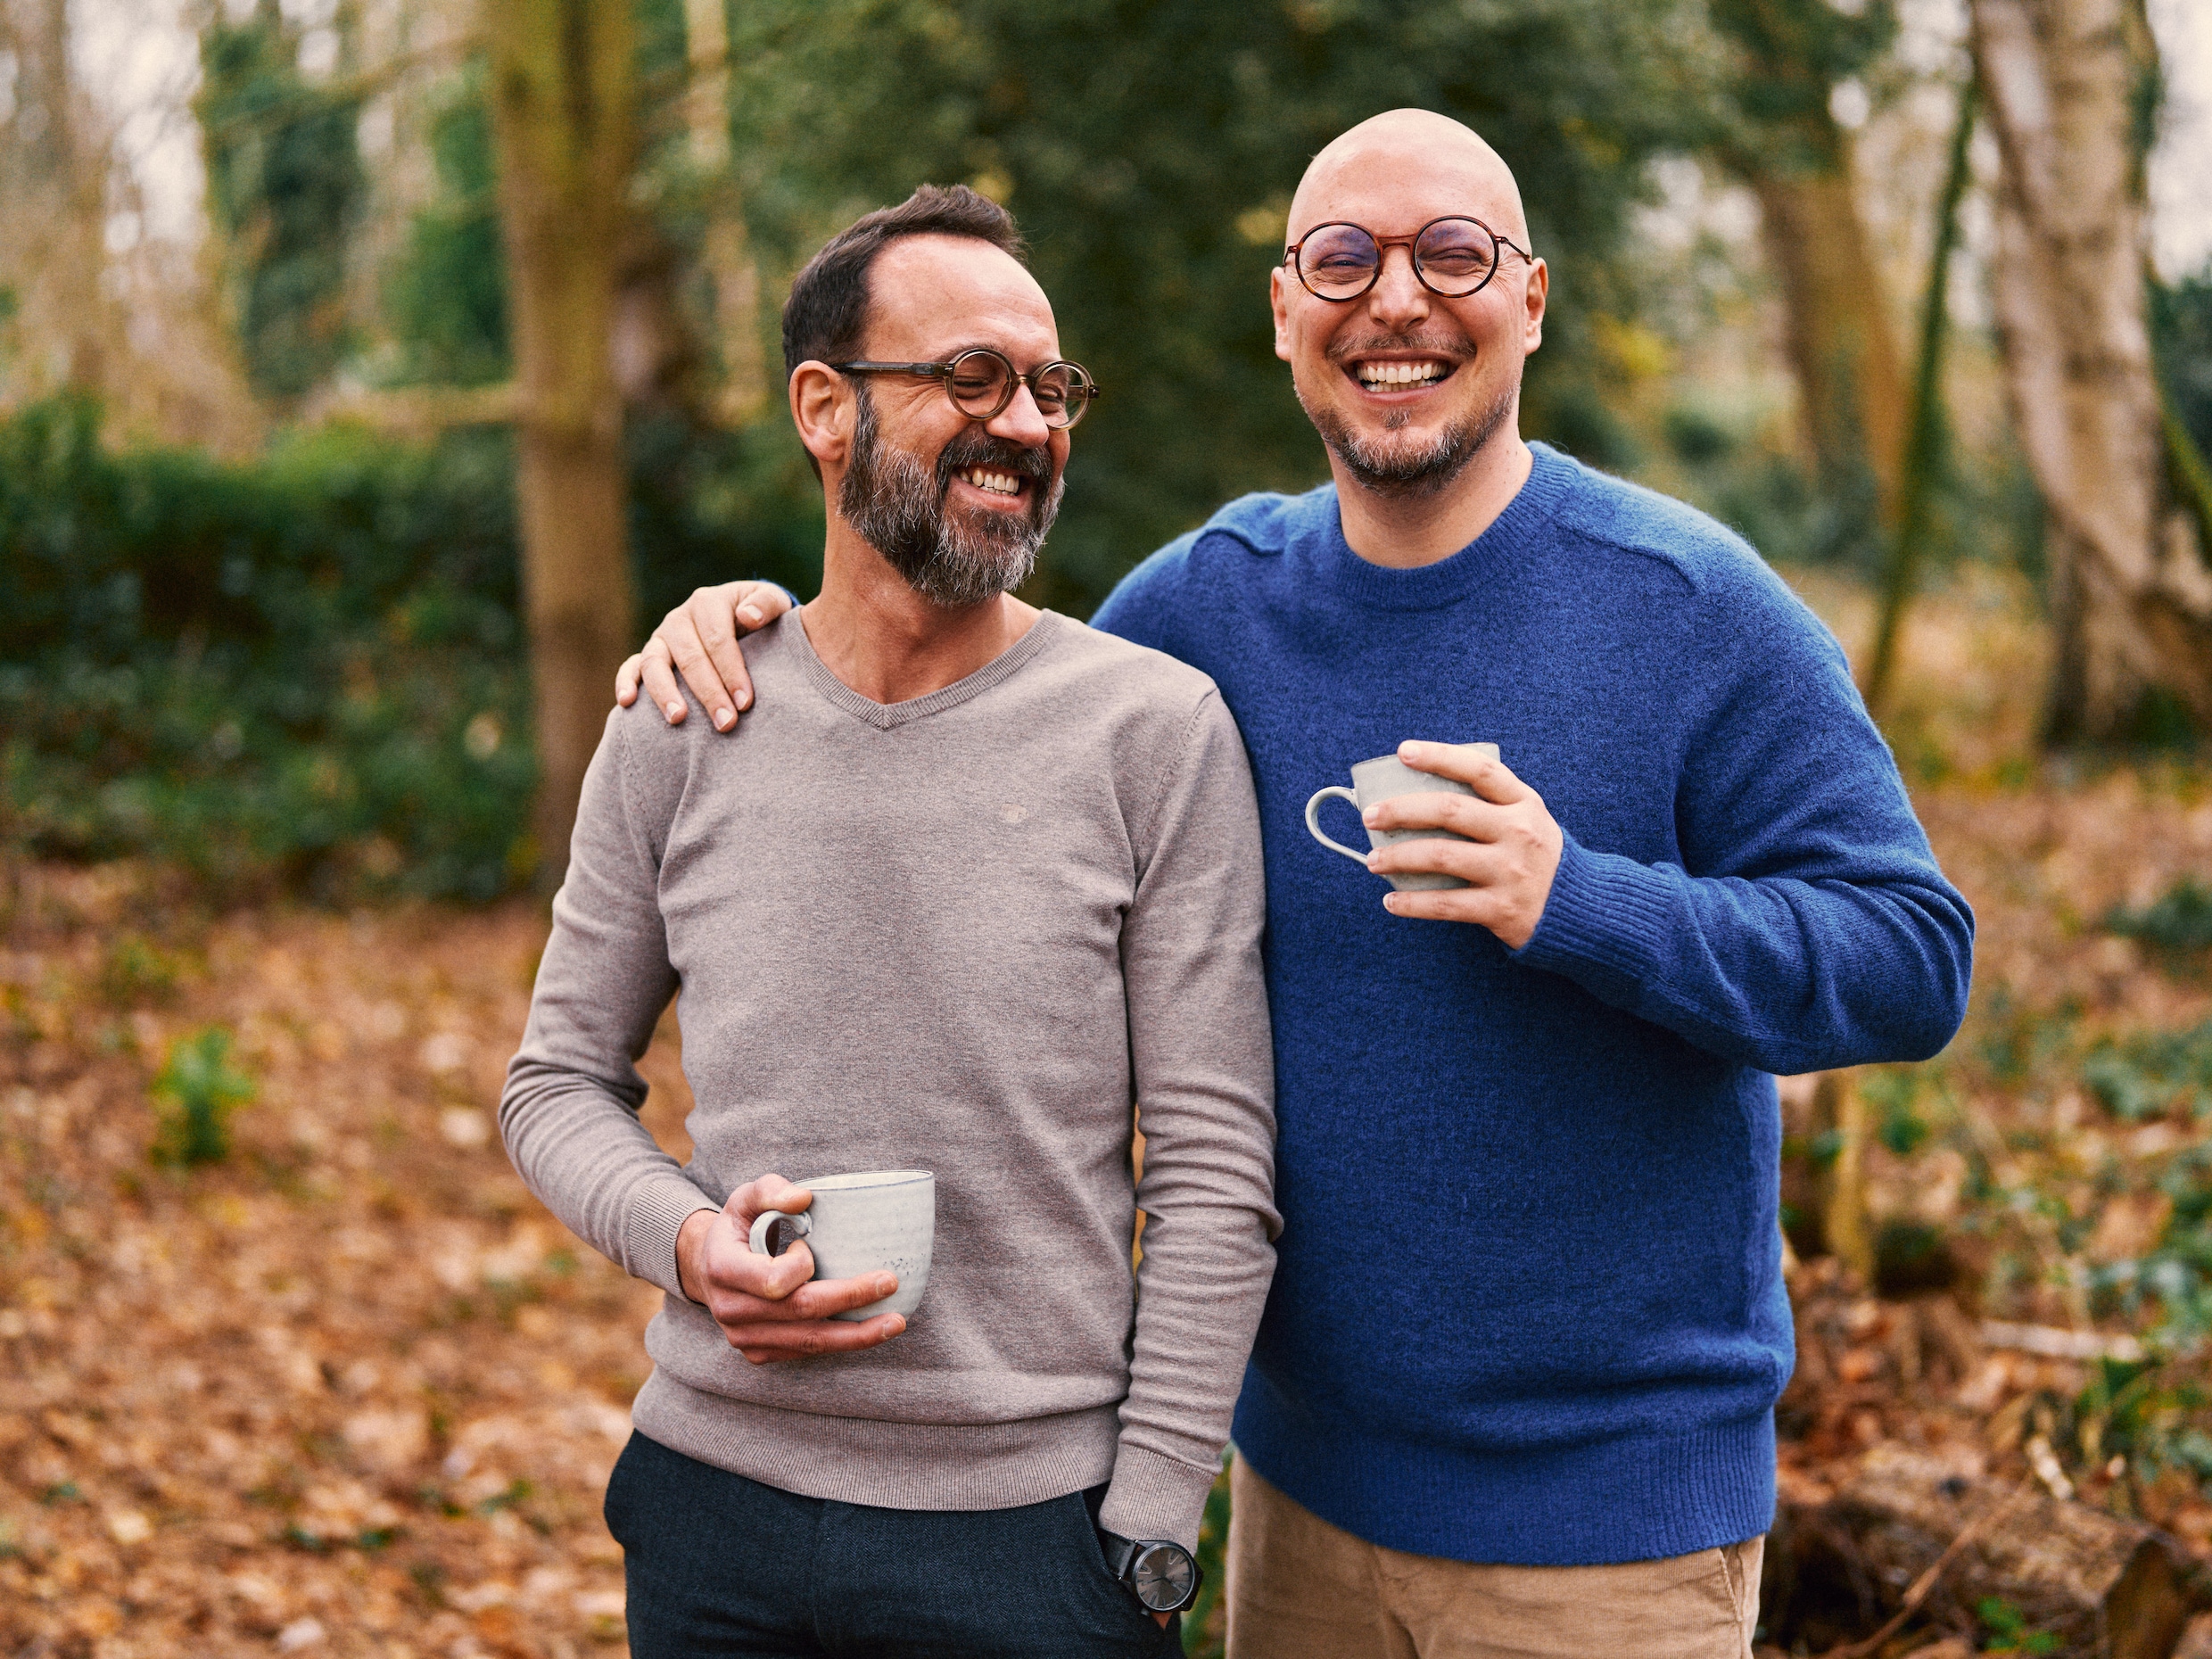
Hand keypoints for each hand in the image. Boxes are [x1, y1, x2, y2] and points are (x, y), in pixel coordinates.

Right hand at [614, 581, 795, 731]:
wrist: (744, 618)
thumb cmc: (762, 616)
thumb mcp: (772, 600)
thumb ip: (767, 604)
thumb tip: (748, 617)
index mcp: (708, 602)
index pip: (718, 639)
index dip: (731, 671)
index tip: (746, 703)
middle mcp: (679, 618)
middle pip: (689, 656)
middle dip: (708, 692)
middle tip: (726, 723)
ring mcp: (661, 637)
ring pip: (655, 663)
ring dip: (665, 692)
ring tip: (679, 719)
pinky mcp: (649, 655)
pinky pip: (631, 667)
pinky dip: (625, 682)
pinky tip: (627, 703)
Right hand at [674, 1175, 905, 1363]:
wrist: (708, 1268)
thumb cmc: (738, 1228)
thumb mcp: (745, 1198)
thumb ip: (771, 1190)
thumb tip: (803, 1197)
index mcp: (724, 1269)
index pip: (773, 1281)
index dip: (801, 1265)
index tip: (808, 1244)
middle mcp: (730, 1310)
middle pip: (801, 1313)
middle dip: (850, 1298)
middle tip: (890, 1282)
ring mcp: (743, 1338)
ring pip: (809, 1342)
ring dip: (857, 1335)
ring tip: (896, 1322)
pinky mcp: (758, 1353)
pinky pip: (806, 1351)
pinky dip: (840, 1342)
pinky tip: (869, 1330)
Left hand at [1362, 740, 1562, 948]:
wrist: (1583, 910)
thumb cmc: (1539, 858)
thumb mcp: (1528, 820)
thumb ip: (1489, 805)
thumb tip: (1418, 795)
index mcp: (1524, 803)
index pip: (1479, 769)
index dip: (1440, 756)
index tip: (1404, 751)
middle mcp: (1519, 832)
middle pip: (1450, 810)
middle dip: (1402, 810)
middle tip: (1370, 816)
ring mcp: (1511, 871)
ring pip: (1441, 856)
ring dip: (1398, 857)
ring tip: (1372, 861)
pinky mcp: (1501, 908)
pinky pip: (1446, 904)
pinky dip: (1413, 903)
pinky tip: (1391, 902)